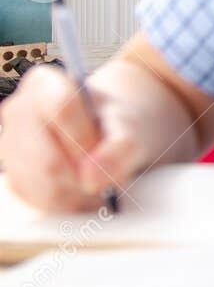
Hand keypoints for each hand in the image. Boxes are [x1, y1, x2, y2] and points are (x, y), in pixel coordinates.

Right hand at [0, 66, 147, 212]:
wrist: (106, 129)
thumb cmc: (113, 120)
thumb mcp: (129, 125)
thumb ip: (120, 147)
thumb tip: (91, 178)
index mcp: (43, 83)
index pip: (62, 110)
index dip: (88, 137)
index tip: (105, 147)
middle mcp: (17, 113)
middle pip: (48, 160)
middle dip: (87, 173)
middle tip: (109, 169)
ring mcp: (10, 148)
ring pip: (44, 187)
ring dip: (81, 192)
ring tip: (101, 177)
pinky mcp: (15, 178)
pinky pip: (42, 203)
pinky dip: (71, 202)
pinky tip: (87, 188)